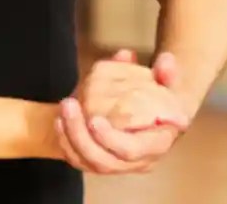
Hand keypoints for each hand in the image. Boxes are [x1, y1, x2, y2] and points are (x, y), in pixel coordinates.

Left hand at [55, 50, 187, 174]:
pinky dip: (66, 143)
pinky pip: (79, 161)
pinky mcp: (101, 163)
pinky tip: (60, 121)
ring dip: (71, 136)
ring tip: (64, 107)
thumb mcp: (164, 87)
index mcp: (156, 145)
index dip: (112, 140)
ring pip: (91, 163)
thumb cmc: (156, 100)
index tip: (94, 120)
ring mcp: (119, 165)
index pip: (133, 151)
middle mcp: (138, 161)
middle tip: (69, 104)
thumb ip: (166, 74)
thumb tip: (166, 60)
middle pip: (107, 161)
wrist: (145, 114)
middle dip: (83, 137)